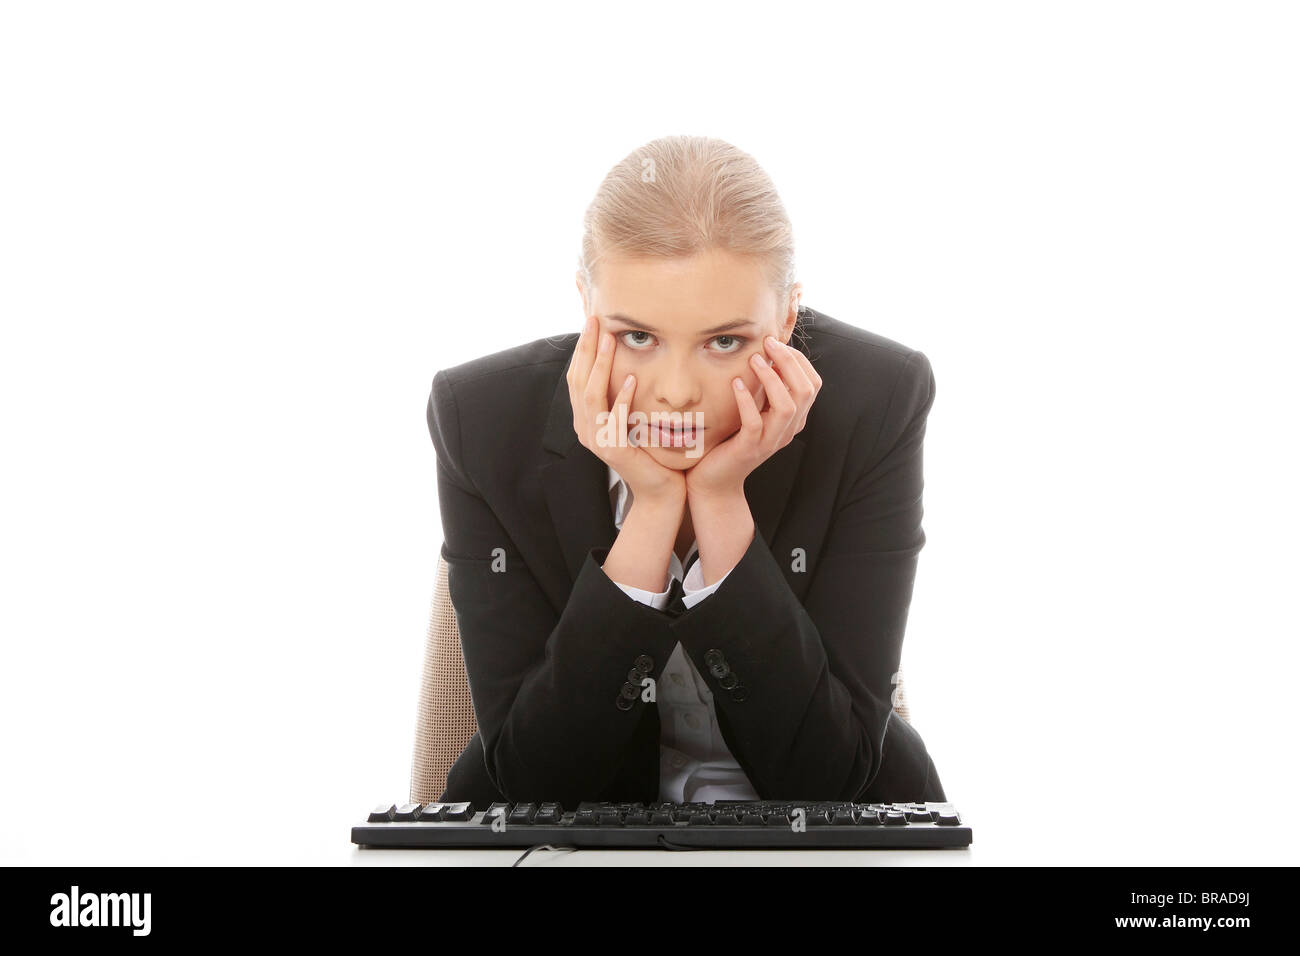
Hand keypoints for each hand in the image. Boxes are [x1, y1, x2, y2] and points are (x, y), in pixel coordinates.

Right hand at [566, 314, 686, 506]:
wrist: (661, 491)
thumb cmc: (651, 451)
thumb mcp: (633, 418)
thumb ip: (623, 395)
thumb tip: (627, 361)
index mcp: (586, 419)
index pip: (576, 376)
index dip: (583, 349)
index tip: (593, 321)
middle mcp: (585, 428)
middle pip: (578, 380)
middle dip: (586, 348)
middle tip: (595, 320)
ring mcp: (596, 440)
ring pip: (591, 395)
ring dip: (600, 365)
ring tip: (611, 340)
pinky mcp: (612, 450)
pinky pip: (614, 418)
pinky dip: (621, 397)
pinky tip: (630, 378)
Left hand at [685, 334, 822, 501]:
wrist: (715, 481)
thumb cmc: (730, 440)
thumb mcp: (754, 410)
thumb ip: (764, 389)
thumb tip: (766, 352)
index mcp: (793, 419)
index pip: (813, 384)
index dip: (799, 360)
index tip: (777, 344)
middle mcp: (787, 430)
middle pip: (805, 391)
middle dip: (789, 362)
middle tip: (768, 343)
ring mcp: (770, 441)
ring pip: (787, 406)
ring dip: (772, 379)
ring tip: (754, 360)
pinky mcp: (749, 449)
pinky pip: (755, 423)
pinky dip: (747, 401)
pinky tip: (735, 384)